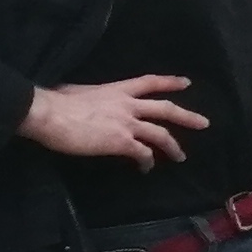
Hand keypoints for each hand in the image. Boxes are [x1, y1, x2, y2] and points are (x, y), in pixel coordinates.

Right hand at [21, 75, 203, 167]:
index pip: (149, 82)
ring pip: (160, 134)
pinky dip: (147, 162)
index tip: (186, 82)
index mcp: (115, 89)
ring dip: (173, 147)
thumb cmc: (54, 102)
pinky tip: (146, 168)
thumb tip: (83, 102)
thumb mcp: (78, 92)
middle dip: (186, 116)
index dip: (169, 82)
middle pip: (165, 109)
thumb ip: (91, 97)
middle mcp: (127, 104)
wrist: (48, 113)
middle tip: (204, 123)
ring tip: (181, 157)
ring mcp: (126, 123)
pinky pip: (143, 153)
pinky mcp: (121, 142)